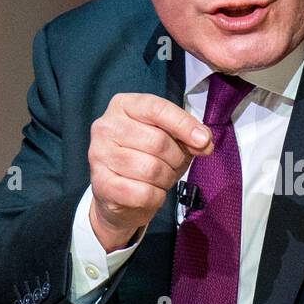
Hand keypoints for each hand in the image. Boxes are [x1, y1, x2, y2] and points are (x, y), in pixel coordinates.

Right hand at [89, 92, 212, 250]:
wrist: (119, 196)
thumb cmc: (146, 158)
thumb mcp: (170, 139)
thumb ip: (189, 135)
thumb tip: (204, 142)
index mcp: (123, 106)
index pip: (157, 108)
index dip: (184, 125)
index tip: (204, 141)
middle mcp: (105, 127)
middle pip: (157, 141)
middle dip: (176, 158)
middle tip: (175, 166)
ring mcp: (98, 155)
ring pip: (151, 169)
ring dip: (166, 178)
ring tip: (161, 178)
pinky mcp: (100, 184)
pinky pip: (143, 193)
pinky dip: (156, 197)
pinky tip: (151, 193)